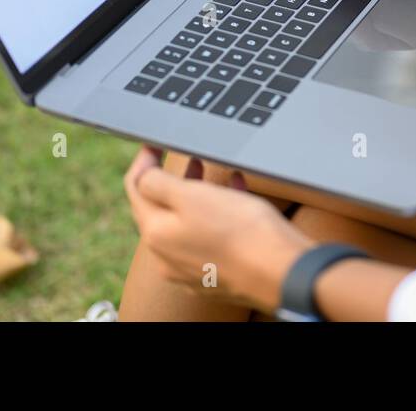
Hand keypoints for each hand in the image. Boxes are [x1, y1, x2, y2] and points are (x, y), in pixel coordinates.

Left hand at [123, 148, 313, 311]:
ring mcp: (191, 268)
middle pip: (159, 208)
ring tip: (210, 173)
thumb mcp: (191, 195)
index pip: (135, 189)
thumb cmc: (239, 230)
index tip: (155, 144)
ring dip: (194, 194)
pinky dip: (216, 212)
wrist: (280, 271)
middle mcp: (167, 256)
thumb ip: (157, 183)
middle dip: (169, 179)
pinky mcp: (217, 271)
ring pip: (185, 221)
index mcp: (156, 234)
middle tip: (186, 157)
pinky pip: (208, 235)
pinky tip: (236, 195)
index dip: (143, 161)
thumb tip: (141, 175)